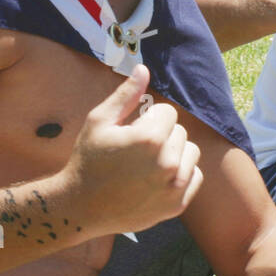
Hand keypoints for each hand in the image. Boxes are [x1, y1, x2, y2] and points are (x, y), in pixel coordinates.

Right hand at [66, 64, 203, 236]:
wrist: (80, 207)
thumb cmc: (87, 160)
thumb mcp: (99, 121)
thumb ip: (126, 94)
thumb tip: (143, 68)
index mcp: (150, 138)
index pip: (168, 112)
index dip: (148, 118)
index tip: (131, 131)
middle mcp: (167, 162)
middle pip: (180, 131)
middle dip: (161, 135)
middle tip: (135, 151)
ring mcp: (174, 186)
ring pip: (190, 152)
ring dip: (174, 153)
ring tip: (147, 164)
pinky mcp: (177, 204)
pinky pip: (195, 176)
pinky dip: (181, 174)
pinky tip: (157, 179)